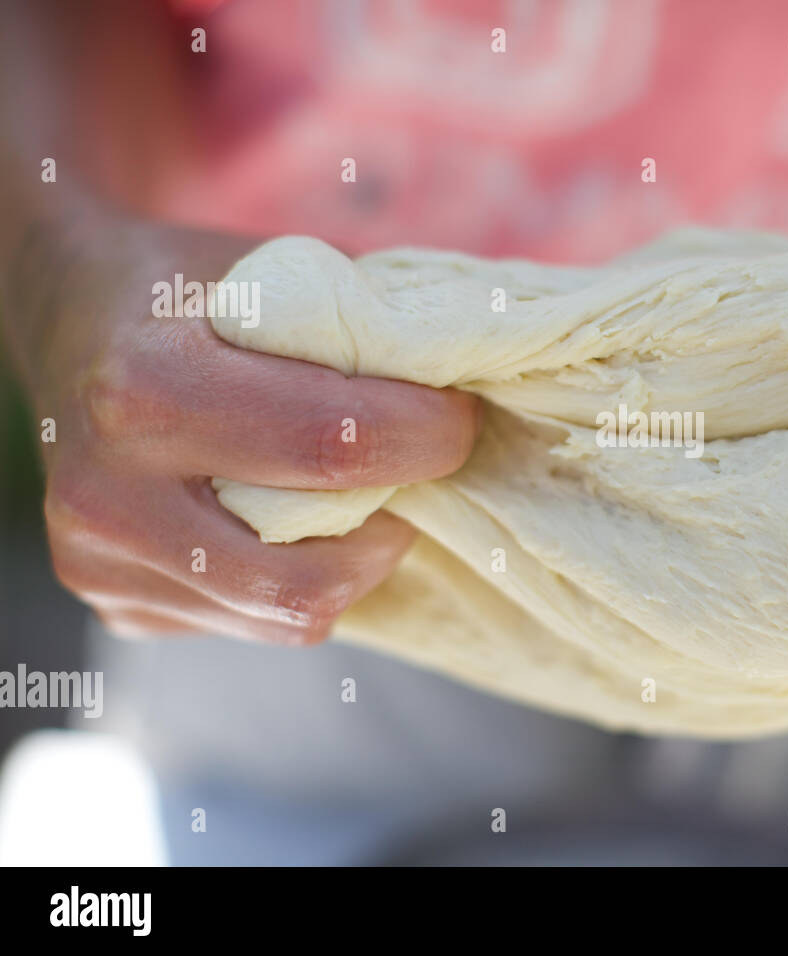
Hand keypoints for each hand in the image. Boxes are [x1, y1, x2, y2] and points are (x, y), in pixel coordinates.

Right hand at [21, 211, 479, 642]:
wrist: (64, 316)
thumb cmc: (190, 287)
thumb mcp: (274, 270)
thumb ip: (363, 333)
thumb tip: (478, 385)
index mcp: (146, 389)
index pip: (338, 445)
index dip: (432, 434)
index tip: (458, 412)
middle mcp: (107, 494)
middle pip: (312, 574)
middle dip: (397, 518)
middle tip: (418, 465)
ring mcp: (100, 565)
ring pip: (292, 614)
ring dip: (356, 559)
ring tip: (357, 492)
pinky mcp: (117, 606)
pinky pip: (256, 621)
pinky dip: (302, 575)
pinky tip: (288, 516)